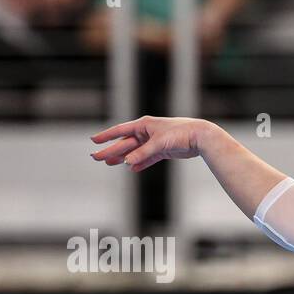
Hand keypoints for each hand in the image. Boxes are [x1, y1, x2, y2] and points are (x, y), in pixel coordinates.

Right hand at [89, 115, 214, 171]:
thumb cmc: (180, 134)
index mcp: (143, 125)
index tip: (93, 140)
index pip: (120, 131)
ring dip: (122, 157)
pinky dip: (140, 163)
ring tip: (108, 163)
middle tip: (96, 157)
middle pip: (125, 143)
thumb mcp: (159, 143)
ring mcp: (154, 142)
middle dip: (110, 150)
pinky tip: (130, 168)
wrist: (200, 137)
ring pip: (135, 151)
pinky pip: (147, 158)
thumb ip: (142, 153)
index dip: (106, 136)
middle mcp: (147, 132)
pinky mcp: (163, 151)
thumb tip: (126, 162)